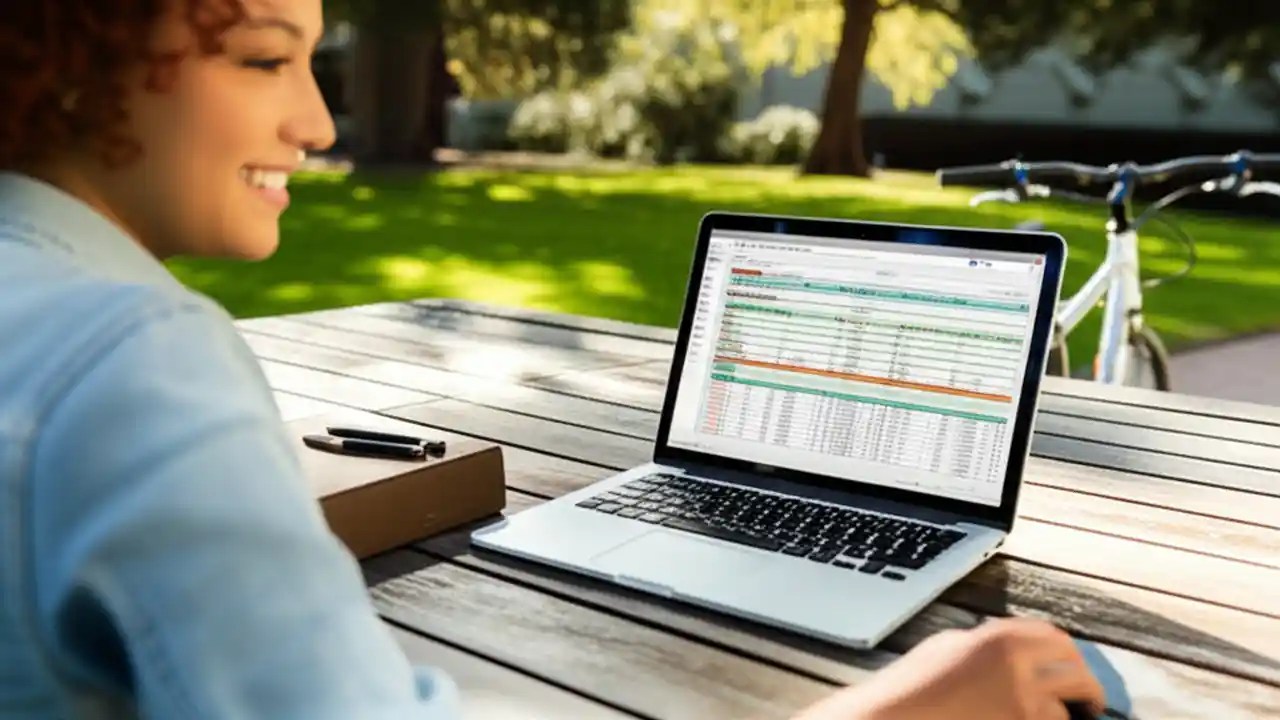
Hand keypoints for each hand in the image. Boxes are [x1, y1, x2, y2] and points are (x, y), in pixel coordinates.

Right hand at [792, 617, 1105, 719]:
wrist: (891, 717)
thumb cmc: (910, 687)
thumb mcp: (947, 648)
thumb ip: (984, 643)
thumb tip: (1015, 651)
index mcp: (999, 637)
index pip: (1056, 638)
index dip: (1068, 656)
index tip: (1070, 669)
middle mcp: (1017, 663)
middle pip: (1077, 672)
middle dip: (1085, 690)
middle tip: (1085, 705)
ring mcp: (1021, 701)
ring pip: (1069, 710)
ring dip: (1066, 717)